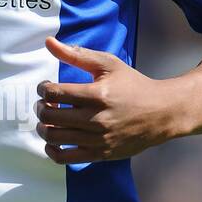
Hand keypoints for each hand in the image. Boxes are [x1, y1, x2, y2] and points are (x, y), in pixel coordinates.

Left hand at [35, 35, 180, 163]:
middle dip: (40, 107)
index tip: (46, 87)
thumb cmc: (134, 86)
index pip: (54, 93)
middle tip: (44, 103)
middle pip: (50, 116)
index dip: (43, 89)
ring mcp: (98, 139)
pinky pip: (65, 159)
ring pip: (54, 138)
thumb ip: (77, 54)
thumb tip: (49, 42)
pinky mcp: (100, 154)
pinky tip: (53, 142)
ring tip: (48, 120)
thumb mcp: (108, 64)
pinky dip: (52, 151)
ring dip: (43, 127)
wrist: (161, 113)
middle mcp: (96, 119)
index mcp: (97, 94)